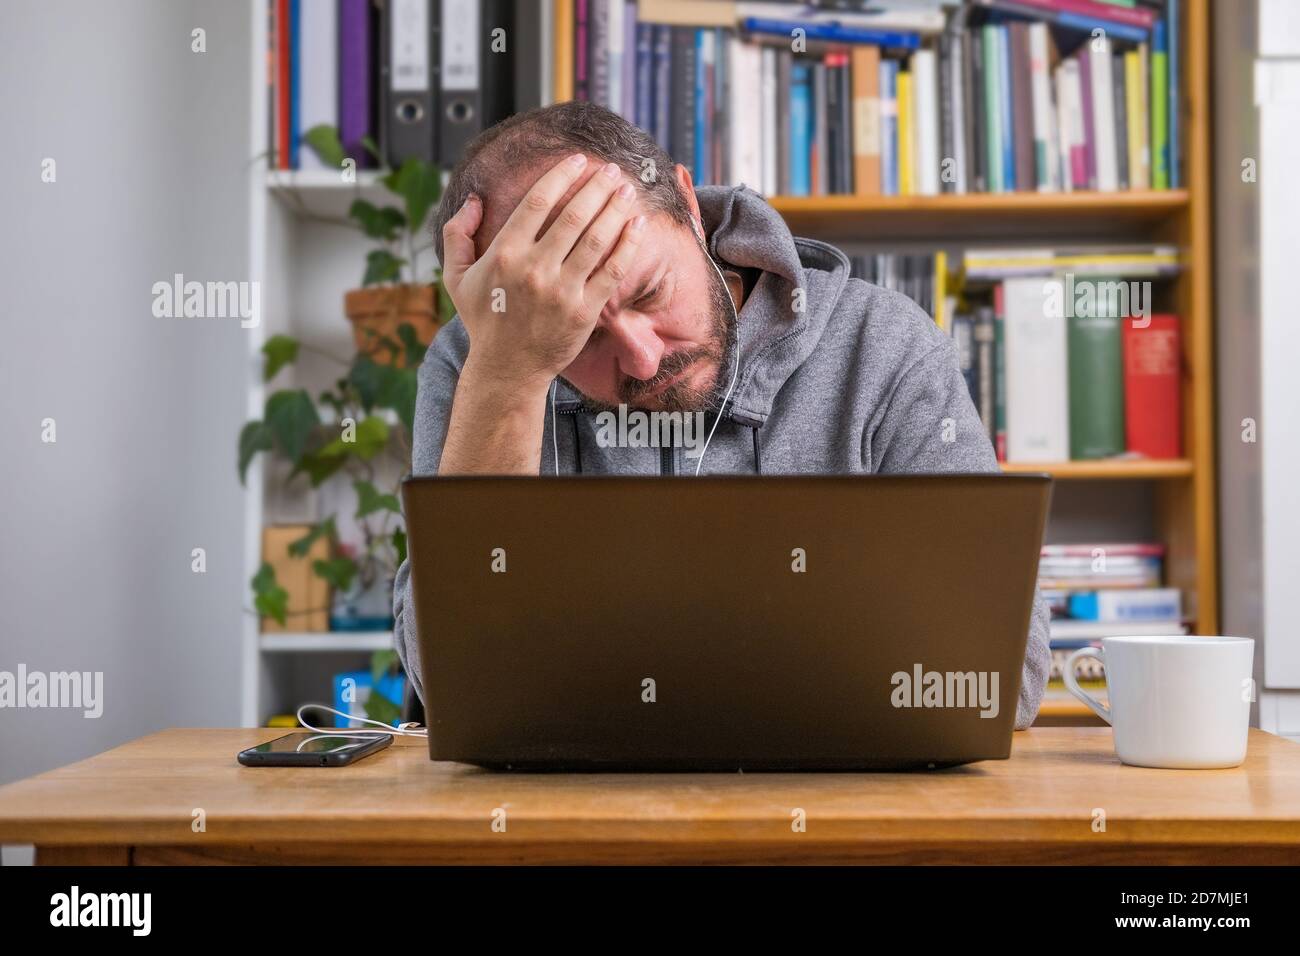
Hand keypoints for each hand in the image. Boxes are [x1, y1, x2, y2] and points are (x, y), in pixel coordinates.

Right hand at [439, 153, 646, 394]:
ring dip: (615, 209)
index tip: (579, 160)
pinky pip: (612, 270)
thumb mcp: (456, 277)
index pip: (538, 201)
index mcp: (504, 253)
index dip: (562, 175)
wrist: (508, 368)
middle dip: (597, 186)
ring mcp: (562, 290)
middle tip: (613, 171)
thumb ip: (456, 234)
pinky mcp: (585, 311)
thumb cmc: (485, 319)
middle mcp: (534, 268)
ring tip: (627, 191)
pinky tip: (637, 225)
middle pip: (574, 215)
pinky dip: (627, 244)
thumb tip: (475, 199)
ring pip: (596, 238)